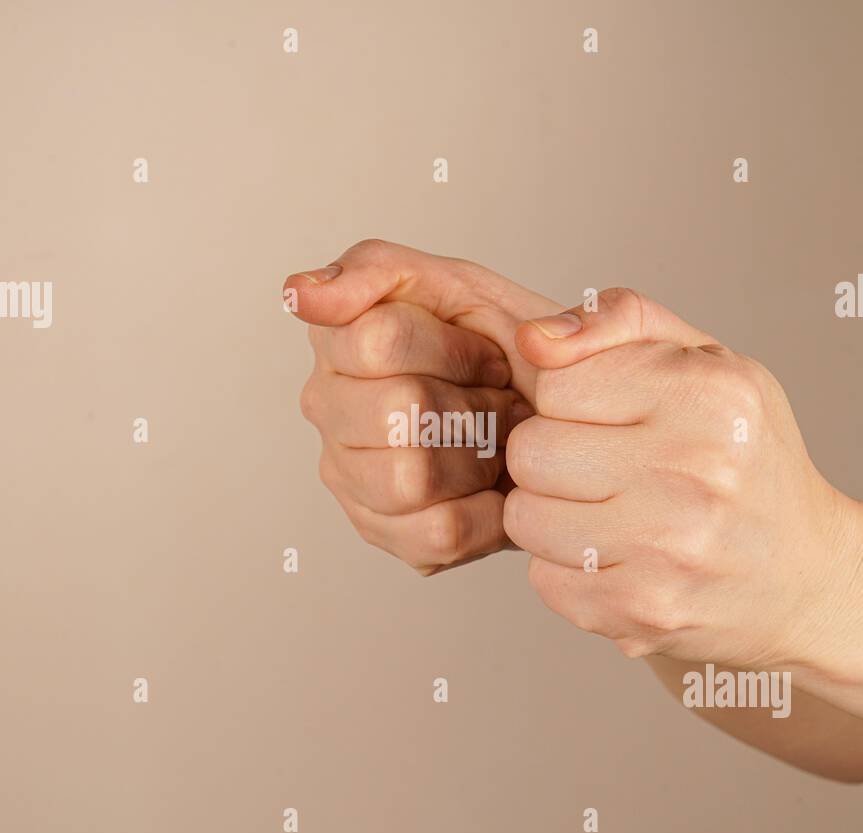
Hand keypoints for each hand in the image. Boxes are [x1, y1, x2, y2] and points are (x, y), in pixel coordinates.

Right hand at [284, 239, 560, 573]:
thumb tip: (298, 294)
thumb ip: (375, 270)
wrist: (565, 422)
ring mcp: (346, 475)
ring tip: (495, 443)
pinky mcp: (382, 532)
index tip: (486, 355)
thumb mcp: (459, 288)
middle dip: (472, 405)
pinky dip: (489, 511)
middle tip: (499, 403)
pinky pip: (440, 530)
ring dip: (478, 458)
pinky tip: (493, 489)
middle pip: (396, 412)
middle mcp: (325, 406)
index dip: (454, 350)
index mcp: (335, 337)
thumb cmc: (508, 352)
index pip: (378, 341)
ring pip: (411, 476)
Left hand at [502, 288, 860, 668]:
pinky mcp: (646, 612)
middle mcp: (695, 471)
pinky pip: (544, 582)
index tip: (610, 419)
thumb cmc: (743, 454)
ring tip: (606, 514)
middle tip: (601, 470)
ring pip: (525, 519)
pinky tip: (619, 560)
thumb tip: (532, 339)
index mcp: (709, 394)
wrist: (808, 576)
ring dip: (551, 517)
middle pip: (530, 452)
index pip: (555, 383)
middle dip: (551, 458)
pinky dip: (569, 572)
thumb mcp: (705, 360)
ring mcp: (670, 549)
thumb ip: (617, 322)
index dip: (568, 400)